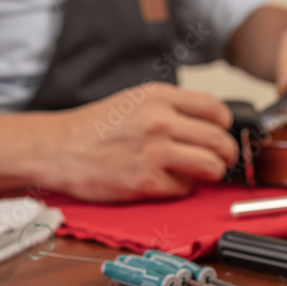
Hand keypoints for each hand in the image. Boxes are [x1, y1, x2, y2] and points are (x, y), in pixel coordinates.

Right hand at [38, 83, 236, 201]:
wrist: (59, 148)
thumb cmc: (96, 126)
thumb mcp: (135, 100)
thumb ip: (171, 108)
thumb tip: (207, 124)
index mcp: (159, 97)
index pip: (215, 108)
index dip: (225, 124)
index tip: (222, 131)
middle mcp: (160, 121)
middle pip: (219, 139)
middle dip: (227, 153)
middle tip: (224, 159)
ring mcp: (154, 152)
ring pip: (210, 166)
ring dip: (212, 172)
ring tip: (205, 173)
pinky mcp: (146, 182)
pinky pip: (185, 188)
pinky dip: (183, 188)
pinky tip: (170, 182)